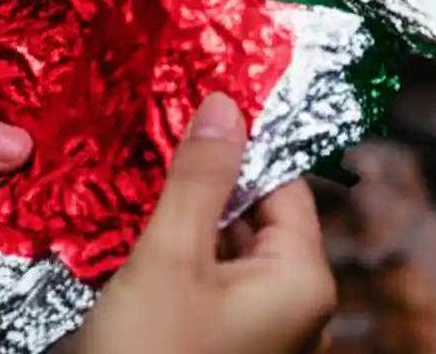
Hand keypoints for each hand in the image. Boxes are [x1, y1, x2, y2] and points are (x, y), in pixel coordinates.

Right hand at [78, 94, 334, 353]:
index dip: (244, 143)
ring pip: (226, 254)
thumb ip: (200, 179)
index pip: (285, 185)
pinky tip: (132, 240)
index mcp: (303, 278)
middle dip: (205, 182)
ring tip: (135, 180)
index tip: (202, 105)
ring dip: (184, 221)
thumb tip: (229, 106)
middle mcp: (295, 307)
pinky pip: (208, 290)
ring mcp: (262, 334)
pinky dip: (176, 263)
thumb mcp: (169, 258)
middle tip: (156, 137)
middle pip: (255, 218)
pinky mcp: (226, 350)